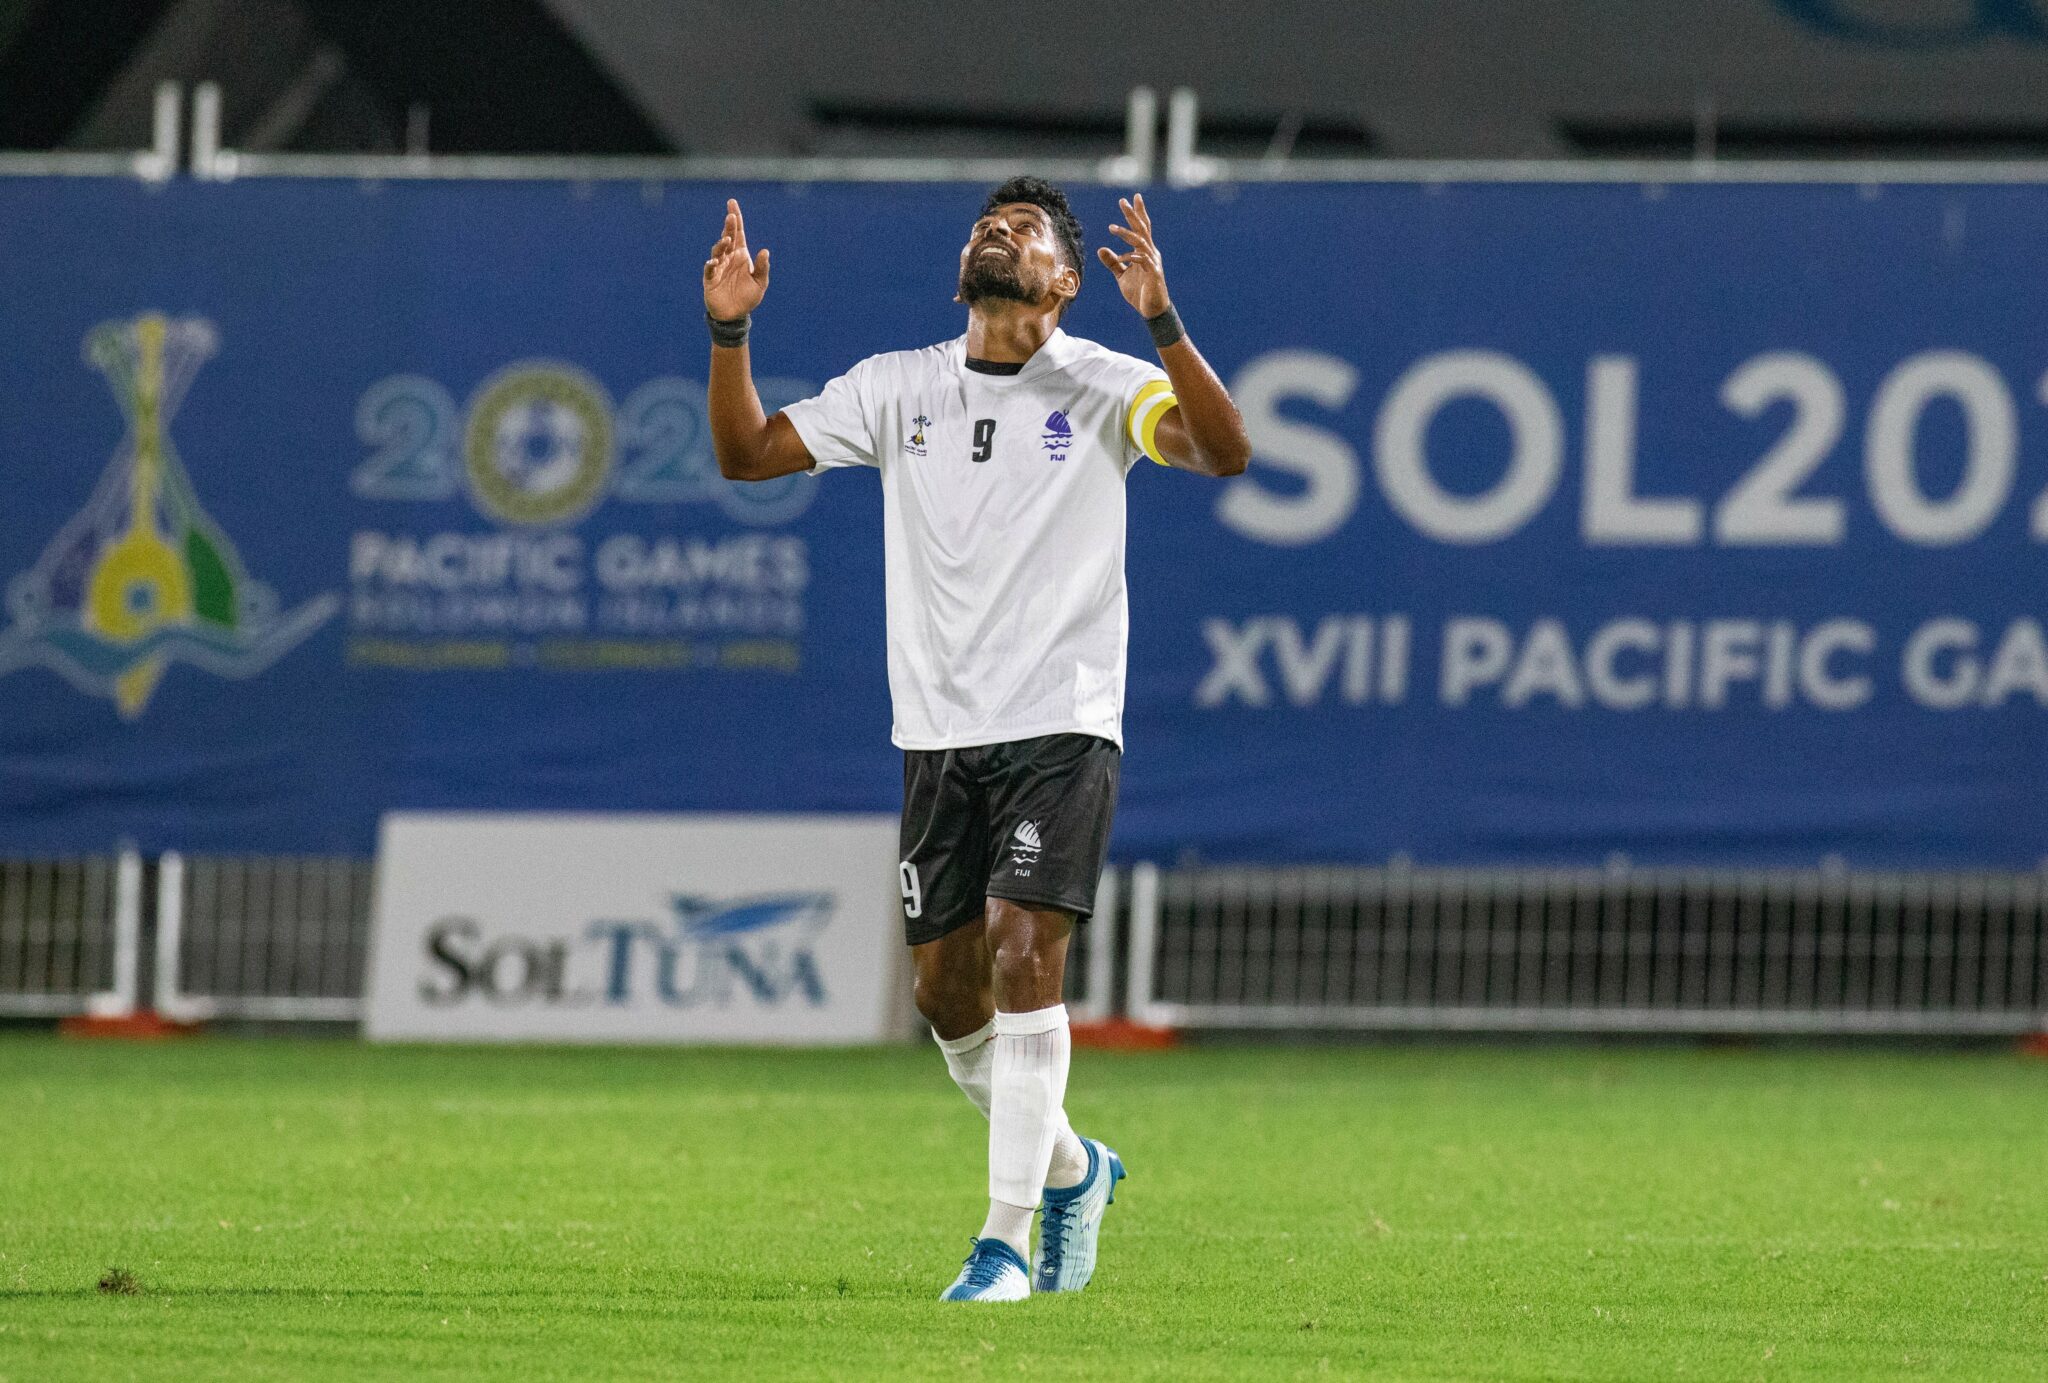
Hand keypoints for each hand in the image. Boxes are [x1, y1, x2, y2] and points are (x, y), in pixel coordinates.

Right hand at [703, 198, 769, 318]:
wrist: (735, 315)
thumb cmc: (748, 297)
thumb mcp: (760, 282)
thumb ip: (762, 268)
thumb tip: (765, 251)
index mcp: (741, 255)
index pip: (738, 233)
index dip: (736, 218)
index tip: (732, 203)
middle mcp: (729, 258)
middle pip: (728, 237)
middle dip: (729, 227)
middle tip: (730, 216)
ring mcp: (718, 267)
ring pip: (718, 251)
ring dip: (722, 245)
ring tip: (727, 240)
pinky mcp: (710, 279)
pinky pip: (710, 269)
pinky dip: (712, 265)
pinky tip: (715, 262)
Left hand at [1097, 194, 1170, 318]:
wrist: (1152, 311)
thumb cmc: (1140, 292)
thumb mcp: (1122, 276)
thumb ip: (1113, 262)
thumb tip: (1100, 249)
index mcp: (1144, 251)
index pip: (1141, 228)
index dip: (1138, 213)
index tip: (1133, 198)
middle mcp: (1150, 253)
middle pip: (1142, 229)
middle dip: (1133, 215)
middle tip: (1123, 201)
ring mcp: (1152, 262)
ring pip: (1140, 242)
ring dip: (1126, 234)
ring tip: (1111, 228)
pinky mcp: (1153, 273)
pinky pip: (1142, 260)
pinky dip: (1132, 257)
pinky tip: (1123, 257)